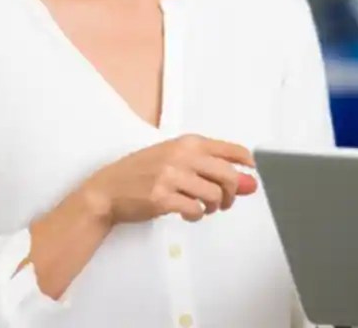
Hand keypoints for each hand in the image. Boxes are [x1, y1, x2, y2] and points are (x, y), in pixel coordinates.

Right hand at [80, 134, 257, 224]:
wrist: (107, 190)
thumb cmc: (142, 173)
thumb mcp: (175, 160)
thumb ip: (211, 168)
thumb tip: (248, 183)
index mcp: (187, 142)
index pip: (231, 150)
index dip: (246, 163)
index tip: (251, 172)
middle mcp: (181, 156)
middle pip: (228, 175)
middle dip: (232, 193)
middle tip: (225, 201)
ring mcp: (171, 177)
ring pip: (214, 195)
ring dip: (214, 206)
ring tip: (203, 208)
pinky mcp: (162, 198)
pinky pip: (195, 209)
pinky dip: (196, 215)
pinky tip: (189, 213)